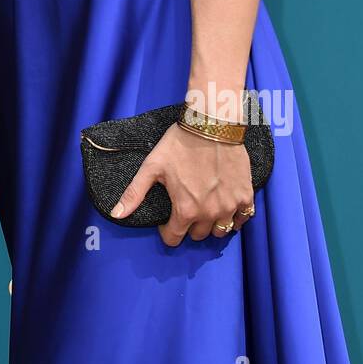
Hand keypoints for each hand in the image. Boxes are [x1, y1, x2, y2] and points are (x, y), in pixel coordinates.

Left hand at [110, 123, 254, 245]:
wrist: (212, 125)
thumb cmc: (180, 144)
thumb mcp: (152, 166)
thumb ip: (134, 193)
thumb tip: (117, 215)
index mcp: (186, 210)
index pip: (174, 239)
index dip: (167, 231)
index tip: (167, 220)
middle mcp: (209, 213)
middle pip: (198, 236)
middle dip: (189, 226)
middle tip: (186, 208)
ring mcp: (230, 206)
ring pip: (221, 231)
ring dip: (212, 224)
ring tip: (206, 209)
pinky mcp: (245, 196)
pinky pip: (243, 219)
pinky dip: (235, 217)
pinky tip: (227, 206)